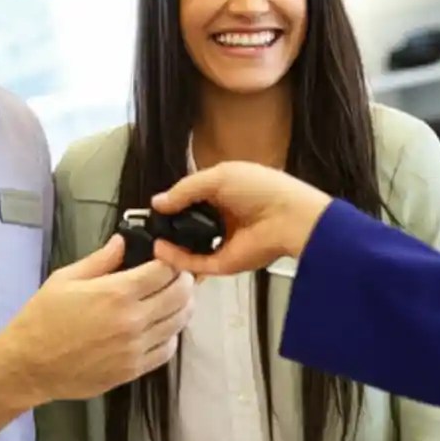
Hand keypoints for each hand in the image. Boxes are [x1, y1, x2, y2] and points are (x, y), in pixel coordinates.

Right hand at [3, 234, 193, 401]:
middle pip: (180, 295)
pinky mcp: (133, 370)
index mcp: (116, 293)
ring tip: (175, 296)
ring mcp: (135, 348)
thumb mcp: (65, 278)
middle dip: (184, 279)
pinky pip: (167, 350)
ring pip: (179, 322)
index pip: (164, 271)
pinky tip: (162, 326)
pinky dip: (171, 334)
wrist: (28, 365)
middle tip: (178, 273)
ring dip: (183, 305)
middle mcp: (132, 321)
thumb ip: (100, 259)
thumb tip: (123, 242)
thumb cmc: (42, 319)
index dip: (170, 259)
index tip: (166, 255)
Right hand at [150, 161, 331, 275]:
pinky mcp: (224, 263)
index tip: (156, 206)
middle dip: (170, 225)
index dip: (173, 203)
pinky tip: (161, 248)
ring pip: (189, 248)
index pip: (192, 200)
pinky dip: (176, 259)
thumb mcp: (218, 177)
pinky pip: (195, 263)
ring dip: (170, 244)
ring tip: (152, 238)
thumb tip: (158, 202)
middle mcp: (223, 219)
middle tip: (150, 224)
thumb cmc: (264, 190)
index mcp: (225, 194)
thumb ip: (185, 189)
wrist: (289, 218)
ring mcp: (223, 243)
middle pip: (188, 225)